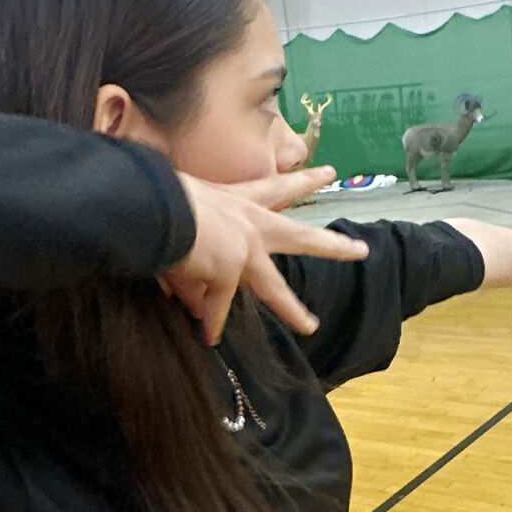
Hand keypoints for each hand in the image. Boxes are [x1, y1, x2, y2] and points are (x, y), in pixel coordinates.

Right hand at [160, 167, 367, 344]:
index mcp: (236, 201)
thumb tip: (187, 294)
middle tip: (360, 250)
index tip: (328, 173)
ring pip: (274, 288)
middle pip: (300, 236)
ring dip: (293, 310)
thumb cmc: (157, 198)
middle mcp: (248, 224)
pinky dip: (212, 322)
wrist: (151, 207)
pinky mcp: (230, 273)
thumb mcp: (179, 212)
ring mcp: (244, 250)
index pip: (276, 188)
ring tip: (310, 325)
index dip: (303, 181)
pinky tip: (210, 337)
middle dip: (332, 245)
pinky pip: (217, 308)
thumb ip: (191, 252)